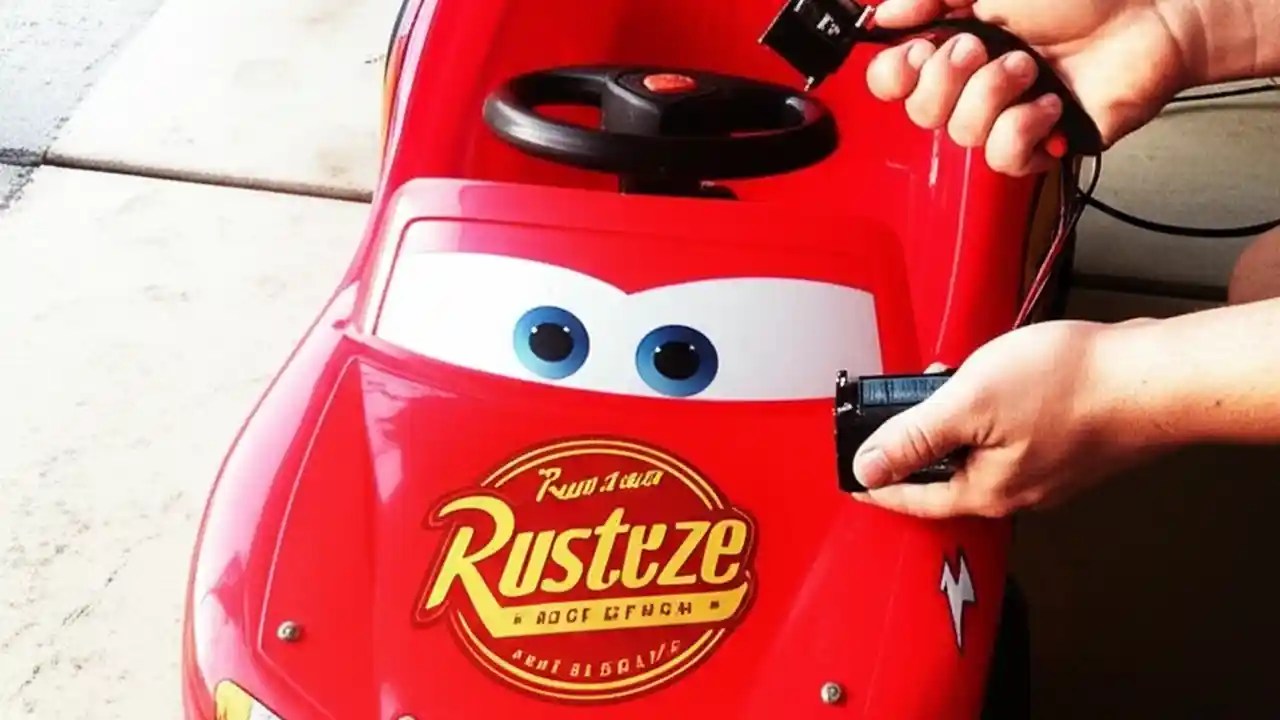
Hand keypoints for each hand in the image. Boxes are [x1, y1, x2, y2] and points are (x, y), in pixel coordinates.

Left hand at [850, 320, 1160, 517]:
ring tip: (942, 381)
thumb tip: (869, 467)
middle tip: (892, 413)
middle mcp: (1016, 490)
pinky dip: (986, 413)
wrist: (1152, 376)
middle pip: (945, 475)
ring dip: (952, 421)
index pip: (914, 500)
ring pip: (978, 452)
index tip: (851, 482)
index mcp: (985, 490)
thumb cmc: (1070, 387)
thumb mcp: (968, 403)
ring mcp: (1045, 470)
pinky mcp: (1066, 445)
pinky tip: (992, 379)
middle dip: (915, 443)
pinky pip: (1008, 437)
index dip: (876, 486)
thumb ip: (914, 436)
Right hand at [864, 0, 1199, 174]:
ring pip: (960, 134)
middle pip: (920, 111)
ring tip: (1031, 66)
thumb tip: (883, 14)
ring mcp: (1006, 115)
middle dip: (947, 78)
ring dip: (992, 95)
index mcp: (958, 41)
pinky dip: (1022, 128)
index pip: (894, 78)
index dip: (894, 74)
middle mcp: (976, 82)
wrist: (1151, 15)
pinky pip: (1002, 159)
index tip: (916, 49)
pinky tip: (1049, 102)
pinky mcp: (1040, 144)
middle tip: (983, 48)